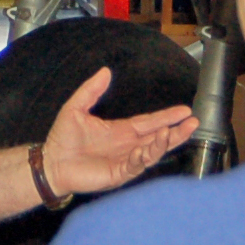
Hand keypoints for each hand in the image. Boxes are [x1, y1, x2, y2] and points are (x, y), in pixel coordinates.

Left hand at [41, 67, 200, 197]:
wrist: (51, 162)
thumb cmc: (62, 138)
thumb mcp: (76, 108)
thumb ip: (91, 90)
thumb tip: (105, 71)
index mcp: (121, 130)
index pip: (149, 122)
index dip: (167, 116)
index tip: (184, 110)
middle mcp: (127, 145)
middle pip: (158, 137)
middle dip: (176, 131)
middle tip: (193, 122)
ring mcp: (125, 160)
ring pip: (151, 152)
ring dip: (164, 143)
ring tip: (174, 132)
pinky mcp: (118, 173)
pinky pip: (135, 166)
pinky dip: (142, 158)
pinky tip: (146, 149)